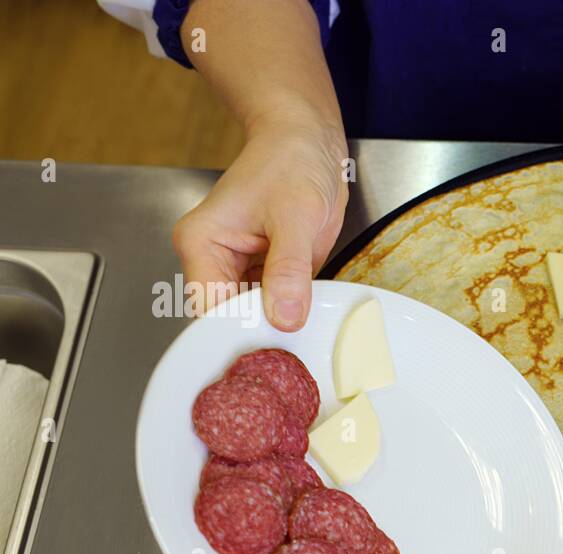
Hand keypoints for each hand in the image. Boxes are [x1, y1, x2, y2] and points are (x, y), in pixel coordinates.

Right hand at [172, 115, 348, 329]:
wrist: (308, 142)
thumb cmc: (291, 162)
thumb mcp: (295, 217)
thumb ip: (289, 270)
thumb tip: (284, 318)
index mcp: (202, 244)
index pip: (210, 309)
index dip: (240, 332)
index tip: (274, 346)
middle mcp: (214, 262)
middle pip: (229, 319)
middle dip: (261, 335)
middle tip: (295, 354)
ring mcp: (241, 270)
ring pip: (254, 318)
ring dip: (279, 328)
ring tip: (306, 339)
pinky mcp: (268, 274)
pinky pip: (277, 306)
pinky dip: (293, 315)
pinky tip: (311, 319)